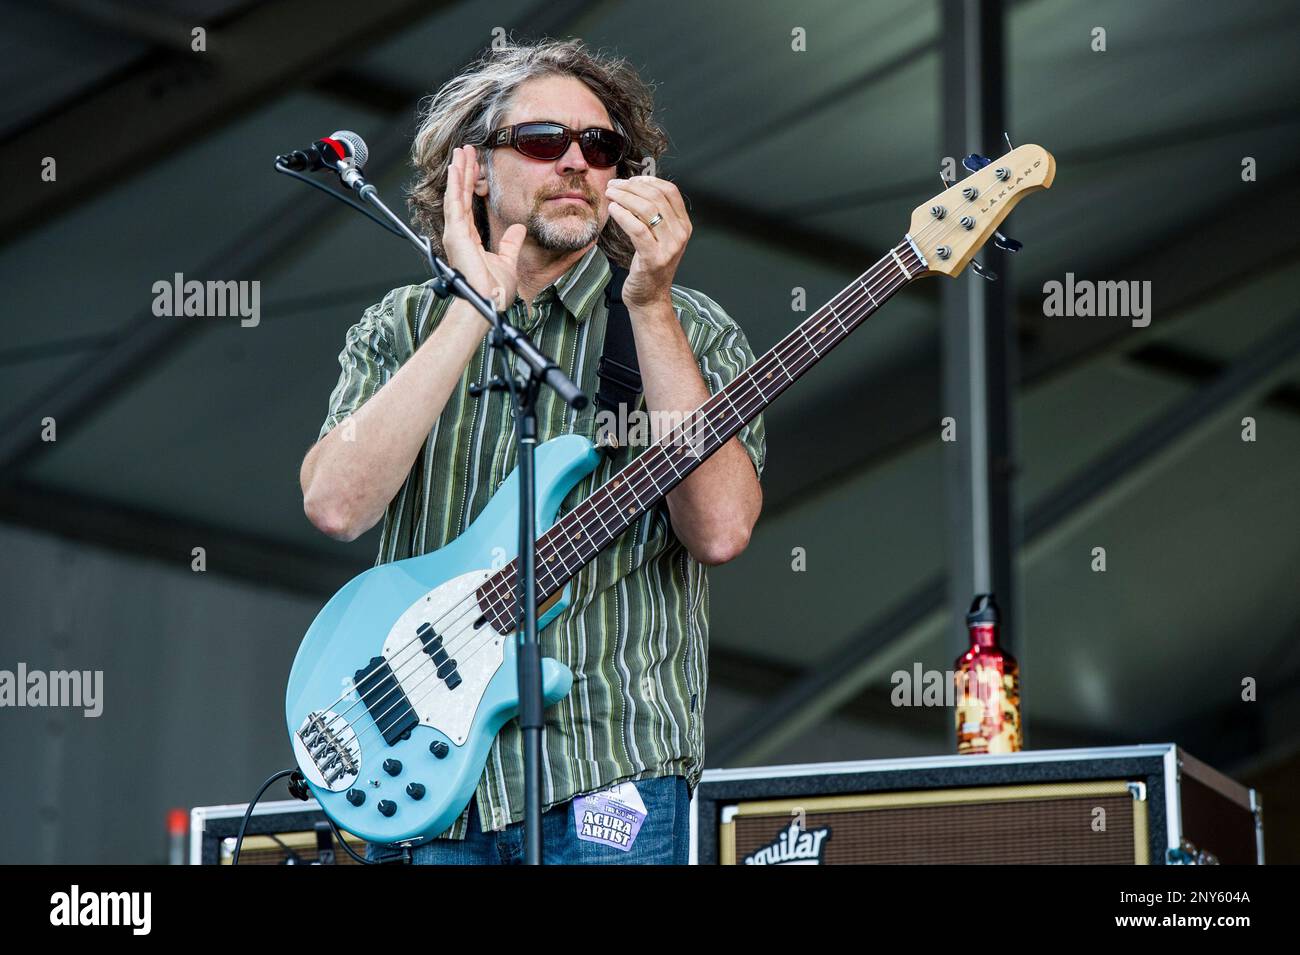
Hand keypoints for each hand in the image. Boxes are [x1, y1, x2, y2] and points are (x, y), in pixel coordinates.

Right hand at [442, 144, 525, 312]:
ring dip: (458, 172)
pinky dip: (454, 185)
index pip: (468, 205)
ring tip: (461, 152)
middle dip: (463, 171)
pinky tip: (455, 168)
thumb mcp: (508, 261)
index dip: (471, 184)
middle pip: (460, 196)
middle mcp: (460, 235)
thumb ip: (511, 244)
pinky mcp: (456, 234)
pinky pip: (454, 204)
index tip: (475, 166)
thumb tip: (518, 229)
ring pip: (456, 195)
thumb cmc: (494, 291)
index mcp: (470, 240)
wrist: (490, 304)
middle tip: (466, 150)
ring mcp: (456, 234)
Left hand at [604, 175, 690, 308]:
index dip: (649, 180)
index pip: (670, 191)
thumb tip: (635, 187)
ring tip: (610, 195)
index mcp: (684, 226)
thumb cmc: (649, 266)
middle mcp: (680, 235)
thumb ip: (654, 214)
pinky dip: (623, 215)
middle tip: (613, 186)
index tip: (631, 180)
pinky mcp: (654, 258)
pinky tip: (612, 210)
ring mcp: (669, 247)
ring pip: (647, 210)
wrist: (649, 298)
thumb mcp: (659, 237)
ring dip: (624, 198)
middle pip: (656, 197)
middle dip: (631, 187)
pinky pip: (637, 229)